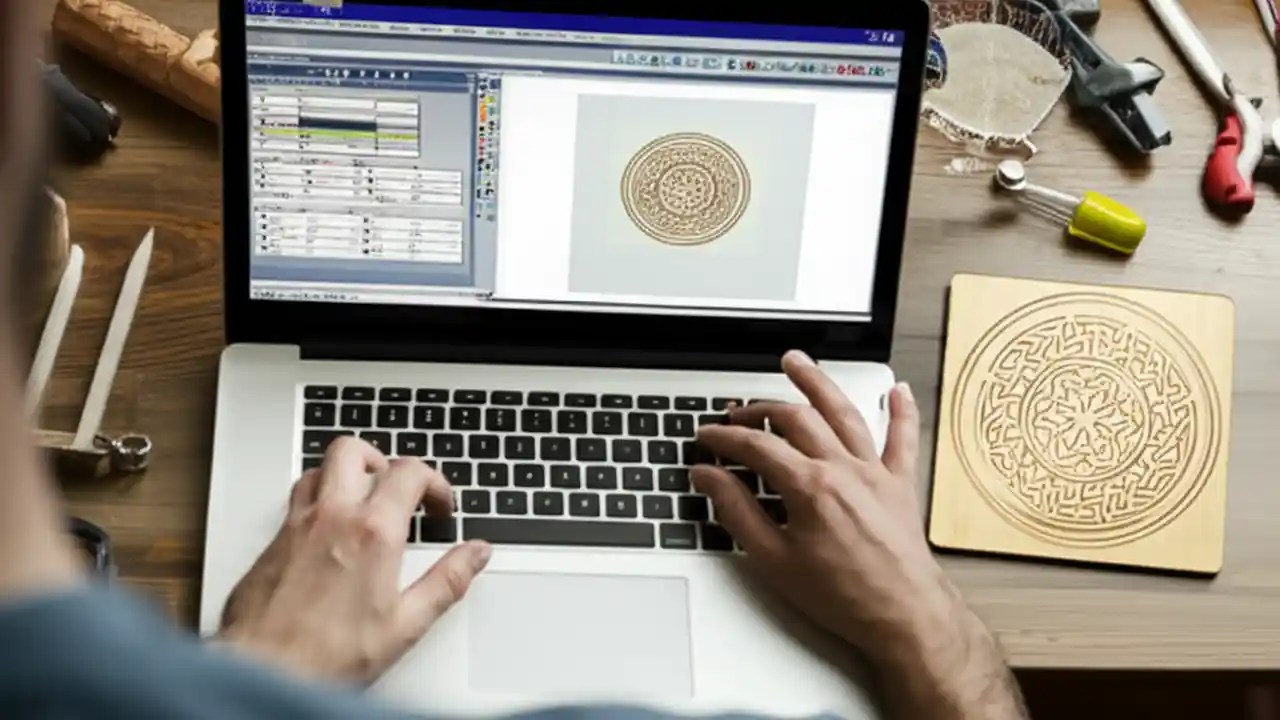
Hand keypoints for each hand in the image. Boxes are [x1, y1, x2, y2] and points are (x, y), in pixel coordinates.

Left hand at [218, 438, 491, 683]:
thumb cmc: (325, 657)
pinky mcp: (271, 542)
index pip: (409, 472)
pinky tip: (328, 529)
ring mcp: (295, 525)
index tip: (439, 506)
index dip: (434, 482)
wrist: (260, 673)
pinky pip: (295, 498)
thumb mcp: (405, 625)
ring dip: (346, 475)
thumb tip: (475, 554)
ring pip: (320, 467)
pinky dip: (318, 499)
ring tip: (364, 501)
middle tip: (399, 490)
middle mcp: (331, 517)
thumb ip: (447, 582)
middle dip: (384, 461)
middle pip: (355, 451)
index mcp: (372, 532)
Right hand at [693, 351, 1025, 718]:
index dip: (724, 438)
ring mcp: (874, 472)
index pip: (756, 446)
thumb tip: (709, 478)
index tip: (707, 437)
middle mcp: (843, 469)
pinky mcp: (900, 484)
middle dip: (759, 409)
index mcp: (809, 486)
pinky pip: (902, 438)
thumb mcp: (772, 560)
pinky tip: (898, 390)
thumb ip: (736, 511)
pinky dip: (901, 412)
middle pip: (795, 419)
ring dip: (818, 383)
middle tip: (737, 413)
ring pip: (843, 412)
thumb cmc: (842, 596)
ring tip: (796, 362)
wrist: (902, 615)